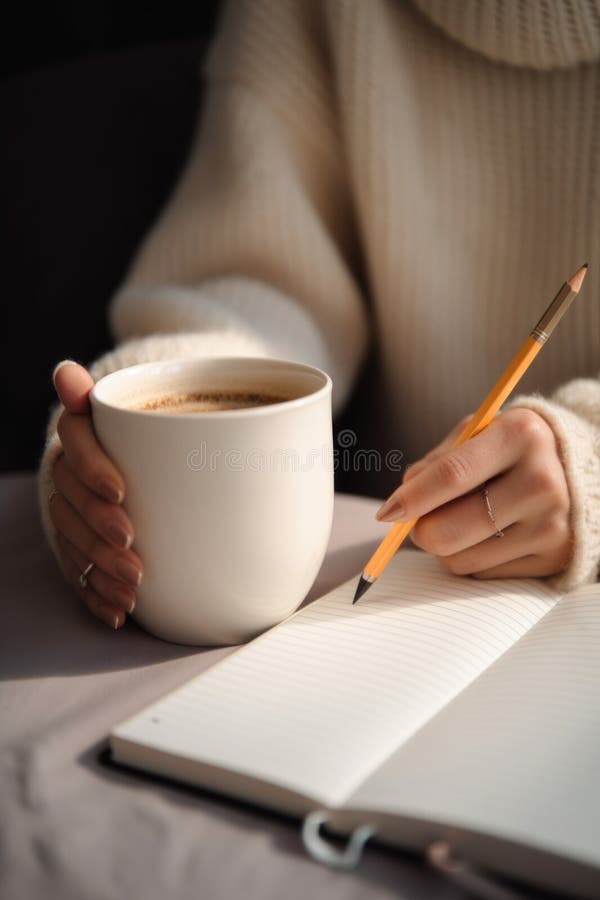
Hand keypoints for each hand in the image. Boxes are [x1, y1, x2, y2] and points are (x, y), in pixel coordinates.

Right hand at [50, 361, 142, 627]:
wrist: (151, 460)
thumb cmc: (151, 434)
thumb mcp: (144, 413)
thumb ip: (111, 398)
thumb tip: (65, 373)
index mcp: (80, 437)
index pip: (74, 447)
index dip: (93, 469)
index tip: (121, 490)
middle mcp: (68, 474)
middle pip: (71, 500)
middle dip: (99, 527)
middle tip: (133, 547)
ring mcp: (71, 513)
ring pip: (73, 540)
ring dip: (100, 566)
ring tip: (134, 587)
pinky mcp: (81, 546)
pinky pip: (79, 574)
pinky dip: (97, 595)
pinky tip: (119, 611)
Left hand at [376, 408, 571, 578]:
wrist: (583, 468)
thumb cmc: (515, 449)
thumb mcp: (480, 433)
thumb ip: (438, 460)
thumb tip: (401, 501)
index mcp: (521, 435)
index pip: (451, 474)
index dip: (412, 498)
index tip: (386, 512)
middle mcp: (542, 482)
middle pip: (450, 528)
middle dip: (419, 530)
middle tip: (418, 522)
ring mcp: (551, 525)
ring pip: (461, 559)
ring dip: (444, 547)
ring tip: (460, 522)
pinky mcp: (554, 558)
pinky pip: (484, 574)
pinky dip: (472, 558)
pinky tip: (489, 536)